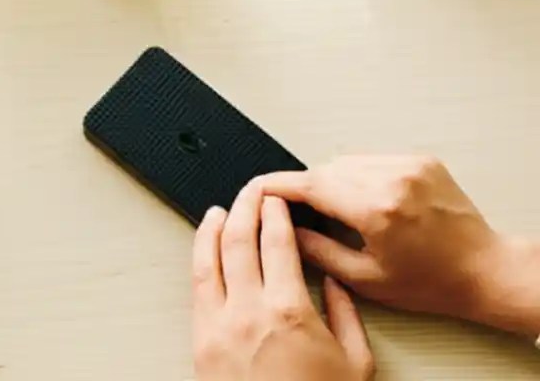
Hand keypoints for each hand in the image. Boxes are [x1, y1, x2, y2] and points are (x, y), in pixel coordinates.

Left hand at [193, 184, 373, 380]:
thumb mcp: (356, 363)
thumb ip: (346, 312)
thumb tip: (333, 278)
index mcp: (288, 310)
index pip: (276, 242)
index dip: (275, 212)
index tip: (277, 196)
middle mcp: (247, 311)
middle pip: (237, 240)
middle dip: (243, 207)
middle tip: (251, 190)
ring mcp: (217, 327)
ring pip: (207, 261)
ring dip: (212, 229)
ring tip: (219, 210)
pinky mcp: (200, 344)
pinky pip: (197, 290)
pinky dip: (200, 261)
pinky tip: (205, 251)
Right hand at [259, 156, 539, 335]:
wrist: (484, 270)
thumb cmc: (432, 282)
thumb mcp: (364, 278)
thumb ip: (316, 250)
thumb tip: (283, 229)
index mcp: (376, 210)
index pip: (310, 184)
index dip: (277, 185)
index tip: (257, 188)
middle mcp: (392, 180)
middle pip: (324, 170)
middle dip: (307, 188)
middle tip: (299, 211)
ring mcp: (409, 166)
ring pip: (346, 161)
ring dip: (332, 180)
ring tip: (341, 211)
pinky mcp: (421, 160)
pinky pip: (371, 159)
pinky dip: (358, 175)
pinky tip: (366, 200)